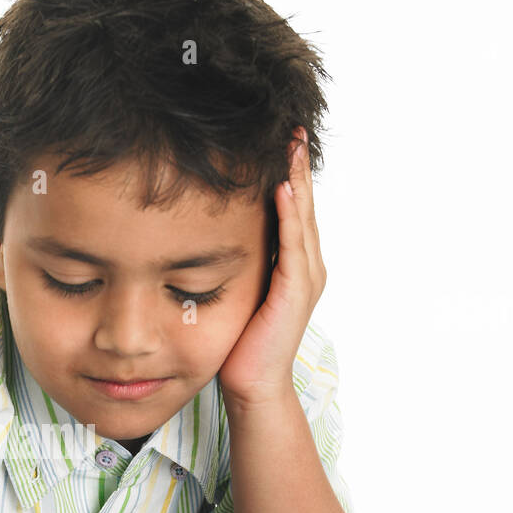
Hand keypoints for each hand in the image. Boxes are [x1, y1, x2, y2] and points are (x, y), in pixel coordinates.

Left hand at [217, 127, 326, 411]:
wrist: (252, 384)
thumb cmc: (239, 342)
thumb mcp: (236, 288)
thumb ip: (236, 259)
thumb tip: (206, 230)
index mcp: (293, 263)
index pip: (292, 208)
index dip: (288, 173)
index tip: (280, 139)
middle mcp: (306, 265)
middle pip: (303, 203)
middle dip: (297, 165)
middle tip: (291, 127)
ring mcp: (304, 278)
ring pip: (302, 217)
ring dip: (297, 180)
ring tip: (291, 145)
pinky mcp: (294, 292)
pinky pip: (293, 245)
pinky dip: (289, 216)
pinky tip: (282, 189)